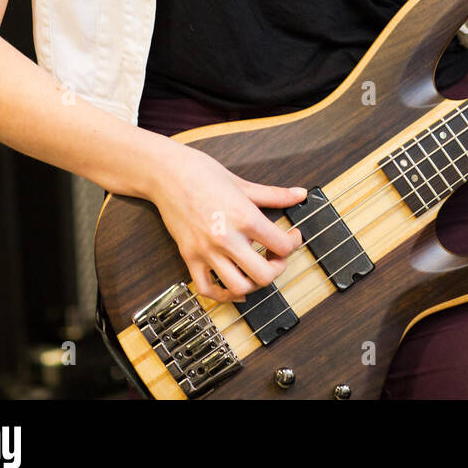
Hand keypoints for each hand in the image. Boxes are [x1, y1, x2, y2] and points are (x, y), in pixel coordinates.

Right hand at [149, 146, 305, 303]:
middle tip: (276, 257)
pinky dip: (223, 294)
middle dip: (277, 269)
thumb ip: (275, 194)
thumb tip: (300, 194)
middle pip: (264, 275)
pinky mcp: (189, 257)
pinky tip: (232, 285)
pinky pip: (207, 289)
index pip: (281, 246)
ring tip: (255, 269)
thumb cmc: (202, 173)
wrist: (166, 174)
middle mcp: (226, 239)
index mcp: (244, 218)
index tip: (291, 237)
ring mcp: (206, 251)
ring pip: (237, 288)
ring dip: (253, 284)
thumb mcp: (244, 183)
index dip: (293, 243)